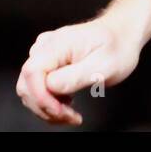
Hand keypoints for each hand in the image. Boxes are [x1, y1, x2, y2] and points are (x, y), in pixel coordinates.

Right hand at [16, 12, 142, 125]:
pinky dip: (49, 101)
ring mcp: (44, 54)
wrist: (123, 34)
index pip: (32, 72)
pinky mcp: (47, 62)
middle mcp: (45, 47)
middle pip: (27, 84)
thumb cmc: (118, 46)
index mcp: (58, 43)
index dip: (41, 97)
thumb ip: (77, 76)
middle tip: (70, 117)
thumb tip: (51, 87)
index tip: (61, 111)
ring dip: (47, 107)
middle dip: (45, 107)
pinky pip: (38, 87)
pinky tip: (66, 104)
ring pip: (30, 89)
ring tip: (71, 113)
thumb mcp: (106, 64)